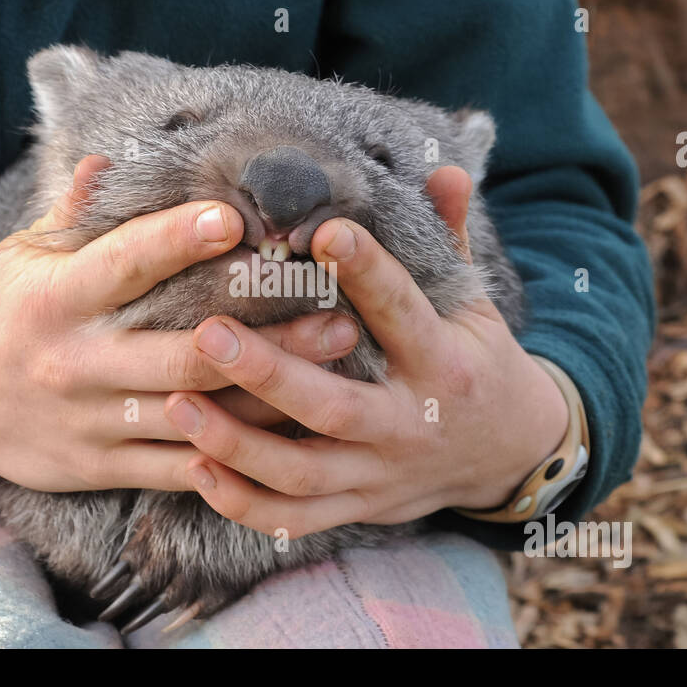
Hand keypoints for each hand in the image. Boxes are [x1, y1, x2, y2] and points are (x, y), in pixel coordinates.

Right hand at [0, 156, 359, 491]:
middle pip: (186, 351)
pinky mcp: (100, 466)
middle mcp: (77, 361)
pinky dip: (232, 455)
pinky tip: (287, 439)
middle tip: (339, 315)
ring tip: (335, 375)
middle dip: (269, 337)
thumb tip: (110, 159)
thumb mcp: (19, 254)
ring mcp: (91, 420)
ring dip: (269, 397)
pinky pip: (178, 467)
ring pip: (195, 414)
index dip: (177, 240)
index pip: (125, 263)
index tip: (235, 218)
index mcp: (57, 298)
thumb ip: (72, 212)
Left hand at [167, 166, 569, 537]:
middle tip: (207, 332)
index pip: (402, 311)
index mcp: (445, 360)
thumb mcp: (475, 302)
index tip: (320, 229)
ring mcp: (382, 474)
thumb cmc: (475, 359)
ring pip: (303, 472)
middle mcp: (412, 423)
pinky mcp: (360, 507)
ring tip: (177, 403)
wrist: (509, 453)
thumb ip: (450, 239)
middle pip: (335, 406)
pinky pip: (295, 518)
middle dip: (269, 373)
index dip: (367, 270)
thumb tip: (443, 168)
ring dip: (237, 444)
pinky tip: (194, 468)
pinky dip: (243, 502)